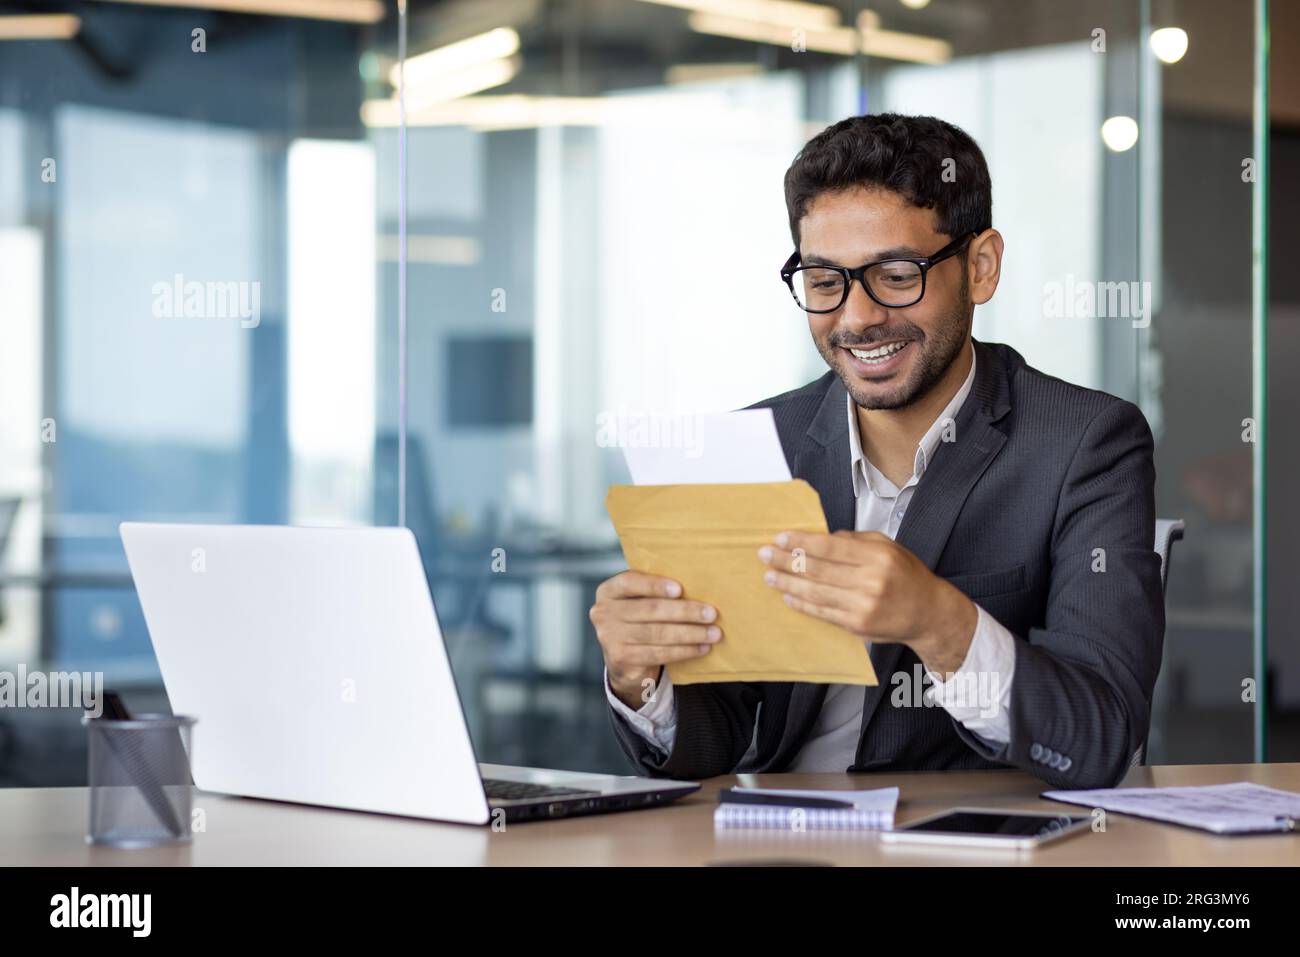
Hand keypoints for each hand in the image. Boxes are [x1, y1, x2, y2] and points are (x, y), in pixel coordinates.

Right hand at [590, 571, 721, 709]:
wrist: (625, 660)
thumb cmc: (640, 621)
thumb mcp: (640, 602)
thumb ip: (656, 593)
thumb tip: (699, 586)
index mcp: (608, 591)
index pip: (629, 582)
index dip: (654, 585)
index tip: (680, 589)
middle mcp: (603, 612)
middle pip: (650, 609)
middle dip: (685, 611)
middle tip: (712, 613)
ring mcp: (609, 637)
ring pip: (657, 633)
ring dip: (690, 633)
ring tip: (713, 633)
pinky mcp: (620, 658)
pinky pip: (658, 653)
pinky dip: (684, 651)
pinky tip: (701, 648)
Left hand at [757, 530, 977, 675]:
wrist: (928, 613)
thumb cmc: (907, 576)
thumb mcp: (887, 546)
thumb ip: (855, 540)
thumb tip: (821, 537)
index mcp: (877, 556)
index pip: (829, 546)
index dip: (801, 542)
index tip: (781, 538)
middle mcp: (870, 581)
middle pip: (817, 569)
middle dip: (786, 561)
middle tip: (765, 555)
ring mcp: (862, 606)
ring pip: (815, 592)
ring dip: (788, 584)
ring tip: (770, 577)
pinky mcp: (857, 625)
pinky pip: (822, 613)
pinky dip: (803, 604)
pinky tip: (788, 597)